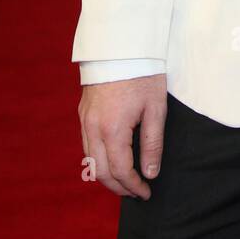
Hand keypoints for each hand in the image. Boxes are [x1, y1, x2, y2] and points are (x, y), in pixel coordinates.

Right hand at [78, 73, 166, 198]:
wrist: (121, 45)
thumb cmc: (143, 74)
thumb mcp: (156, 109)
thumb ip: (152, 144)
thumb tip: (151, 173)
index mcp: (112, 130)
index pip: (121, 171)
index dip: (134, 186)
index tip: (147, 192)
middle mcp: (93, 128)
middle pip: (100, 172)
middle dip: (118, 187)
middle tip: (136, 192)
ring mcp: (85, 120)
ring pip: (90, 160)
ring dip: (106, 175)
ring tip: (126, 180)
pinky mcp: (83, 113)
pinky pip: (86, 145)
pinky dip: (98, 159)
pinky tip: (113, 159)